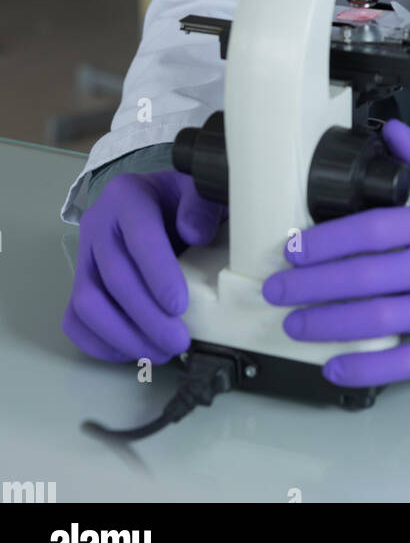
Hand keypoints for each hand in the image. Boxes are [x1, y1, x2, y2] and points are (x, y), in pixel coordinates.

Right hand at [62, 169, 227, 362]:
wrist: (154, 201)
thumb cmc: (178, 199)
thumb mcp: (197, 190)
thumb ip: (201, 206)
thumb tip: (195, 233)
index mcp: (128, 195)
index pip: (139, 236)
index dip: (158, 274)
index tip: (179, 306)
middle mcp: (98, 223)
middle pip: (114, 277)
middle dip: (147, 317)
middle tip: (177, 342)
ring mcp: (84, 254)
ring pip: (88, 303)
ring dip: (123, 336)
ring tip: (158, 352)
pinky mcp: (79, 281)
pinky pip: (75, 319)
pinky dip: (100, 342)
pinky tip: (133, 351)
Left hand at [262, 118, 409, 386]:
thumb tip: (390, 130)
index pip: (372, 231)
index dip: (327, 241)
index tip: (293, 248)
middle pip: (365, 277)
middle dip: (312, 285)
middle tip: (277, 288)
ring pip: (377, 319)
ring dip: (328, 323)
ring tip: (293, 323)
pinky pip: (402, 361)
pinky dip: (365, 367)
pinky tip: (333, 367)